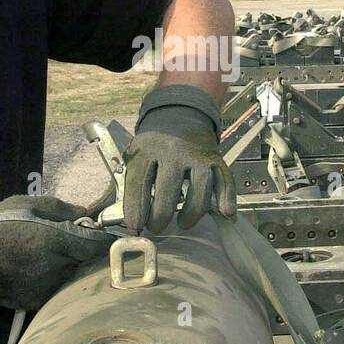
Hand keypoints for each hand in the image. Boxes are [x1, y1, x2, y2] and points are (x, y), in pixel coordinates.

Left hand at [124, 87, 237, 233]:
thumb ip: (128, 183)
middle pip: (168, 191)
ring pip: (199, 189)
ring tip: (183, 223)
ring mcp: (197, 155)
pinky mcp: (216, 158)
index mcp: (147, 150)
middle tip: (157, 228)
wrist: (180, 116)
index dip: (136, 210)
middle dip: (160, 217)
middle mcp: (173, 151)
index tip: (135, 226)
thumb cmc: (154, 145)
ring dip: (191, 214)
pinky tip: (225, 213)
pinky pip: (225, 180)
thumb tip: (115, 216)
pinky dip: (227, 198)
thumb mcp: (135, 156)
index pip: (139, 184)